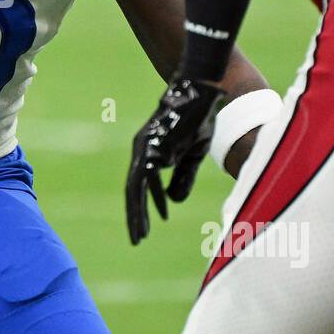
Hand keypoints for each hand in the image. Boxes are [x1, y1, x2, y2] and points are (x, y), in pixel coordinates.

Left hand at [126, 76, 223, 244]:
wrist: (201, 94)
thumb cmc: (198, 121)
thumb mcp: (192, 154)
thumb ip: (183, 177)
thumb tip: (173, 202)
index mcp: (150, 151)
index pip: (142, 185)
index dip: (147, 206)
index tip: (154, 224)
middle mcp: (142, 149)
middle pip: (133, 190)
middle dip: (135, 216)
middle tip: (137, 240)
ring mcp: (144, 147)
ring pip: (134, 188)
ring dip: (137, 214)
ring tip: (140, 236)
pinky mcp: (151, 146)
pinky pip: (146, 177)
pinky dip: (151, 197)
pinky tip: (159, 214)